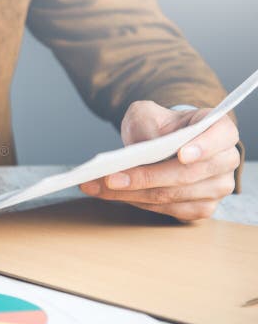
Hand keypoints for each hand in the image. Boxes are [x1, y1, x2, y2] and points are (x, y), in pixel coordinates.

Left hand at [79, 101, 239, 220]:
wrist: (161, 141)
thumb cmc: (159, 125)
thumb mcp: (148, 113)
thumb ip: (147, 123)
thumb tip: (141, 151)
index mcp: (219, 130)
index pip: (221, 136)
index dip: (203, 147)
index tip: (181, 154)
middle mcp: (226, 160)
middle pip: (187, 174)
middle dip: (144, 177)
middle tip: (108, 177)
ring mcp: (216, 188)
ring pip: (172, 195)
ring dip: (131, 194)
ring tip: (97, 187)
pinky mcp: (201, 208)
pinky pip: (168, 210)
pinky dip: (137, 202)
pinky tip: (113, 195)